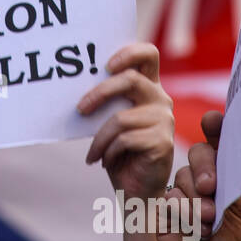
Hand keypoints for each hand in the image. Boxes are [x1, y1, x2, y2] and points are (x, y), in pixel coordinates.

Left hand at [76, 42, 174, 200]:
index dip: (129, 52)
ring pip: (120, 118)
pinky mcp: (163, 142)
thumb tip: (75, 85)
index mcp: (148, 87)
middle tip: (80, 108)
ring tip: (93, 153)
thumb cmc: (119, 151)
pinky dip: (108, 152)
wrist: (135, 188)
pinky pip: (124, 140)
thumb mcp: (110, 120)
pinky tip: (104, 161)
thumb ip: (106, 101)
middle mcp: (160, 99)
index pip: (148, 55)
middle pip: (131, 80)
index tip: (106, 65)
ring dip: (99, 139)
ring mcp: (164, 120)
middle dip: (100, 92)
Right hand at [156, 110, 240, 240]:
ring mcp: (182, 195)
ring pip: (182, 176)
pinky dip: (181, 212)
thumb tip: (217, 156)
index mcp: (228, 178)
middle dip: (205, 168)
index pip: (220, 145)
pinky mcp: (164, 210)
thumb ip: (235, 182)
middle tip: (211, 190)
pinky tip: (190, 230)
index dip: (216, 128)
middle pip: (198, 153)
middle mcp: (204, 182)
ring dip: (197, 201)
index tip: (213, 119)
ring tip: (207, 224)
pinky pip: (169, 197)